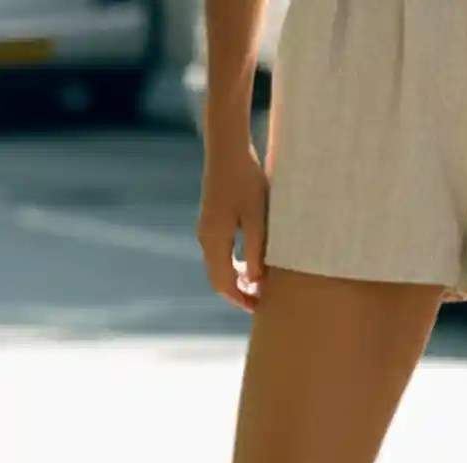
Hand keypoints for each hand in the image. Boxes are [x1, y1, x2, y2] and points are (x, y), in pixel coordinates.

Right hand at [196, 140, 267, 312]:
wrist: (228, 150)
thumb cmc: (246, 181)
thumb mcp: (257, 218)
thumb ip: (256, 250)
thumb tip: (256, 282)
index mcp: (215, 240)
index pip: (223, 282)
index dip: (240, 299)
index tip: (259, 308)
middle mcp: (206, 237)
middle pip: (217, 277)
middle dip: (237, 293)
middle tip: (261, 303)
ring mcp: (206, 228)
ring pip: (218, 265)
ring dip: (235, 279)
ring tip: (258, 287)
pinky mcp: (212, 219)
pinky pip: (219, 252)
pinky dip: (232, 265)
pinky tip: (250, 264)